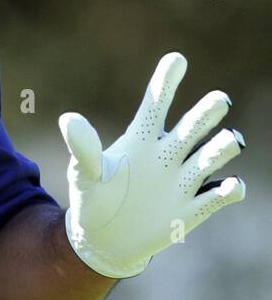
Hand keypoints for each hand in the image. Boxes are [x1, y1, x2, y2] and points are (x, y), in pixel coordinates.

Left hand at [58, 51, 245, 278]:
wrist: (103, 241)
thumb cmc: (93, 199)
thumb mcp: (84, 175)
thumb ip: (83, 148)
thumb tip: (68, 119)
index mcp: (141, 139)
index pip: (157, 103)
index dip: (166, 81)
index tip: (176, 59)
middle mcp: (168, 154)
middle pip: (194, 125)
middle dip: (208, 111)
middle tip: (218, 100)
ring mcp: (183, 181)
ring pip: (213, 155)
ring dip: (223, 146)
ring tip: (229, 141)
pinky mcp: (192, 209)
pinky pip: (219, 196)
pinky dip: (230, 189)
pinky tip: (230, 186)